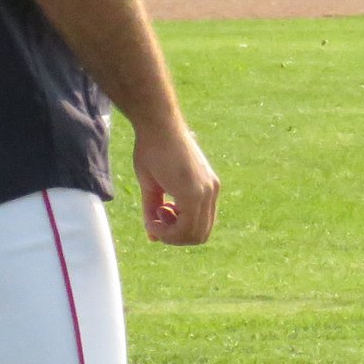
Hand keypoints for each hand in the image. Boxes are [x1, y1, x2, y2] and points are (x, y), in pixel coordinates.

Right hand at [131, 118, 218, 245]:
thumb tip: (153, 238)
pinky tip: (154, 216)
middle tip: (156, 217)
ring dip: (171, 235)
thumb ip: (155, 210)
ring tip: (155, 215)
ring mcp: (206, 191)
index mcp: (206, 189)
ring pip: (194, 235)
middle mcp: (211, 191)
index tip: (158, 216)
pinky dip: (168, 231)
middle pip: (199, 236)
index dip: (178, 232)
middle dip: (175, 236)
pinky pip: (187, 227)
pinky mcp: (196, 191)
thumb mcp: (153, 186)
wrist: (157, 125)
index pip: (200, 227)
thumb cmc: (153, 149)